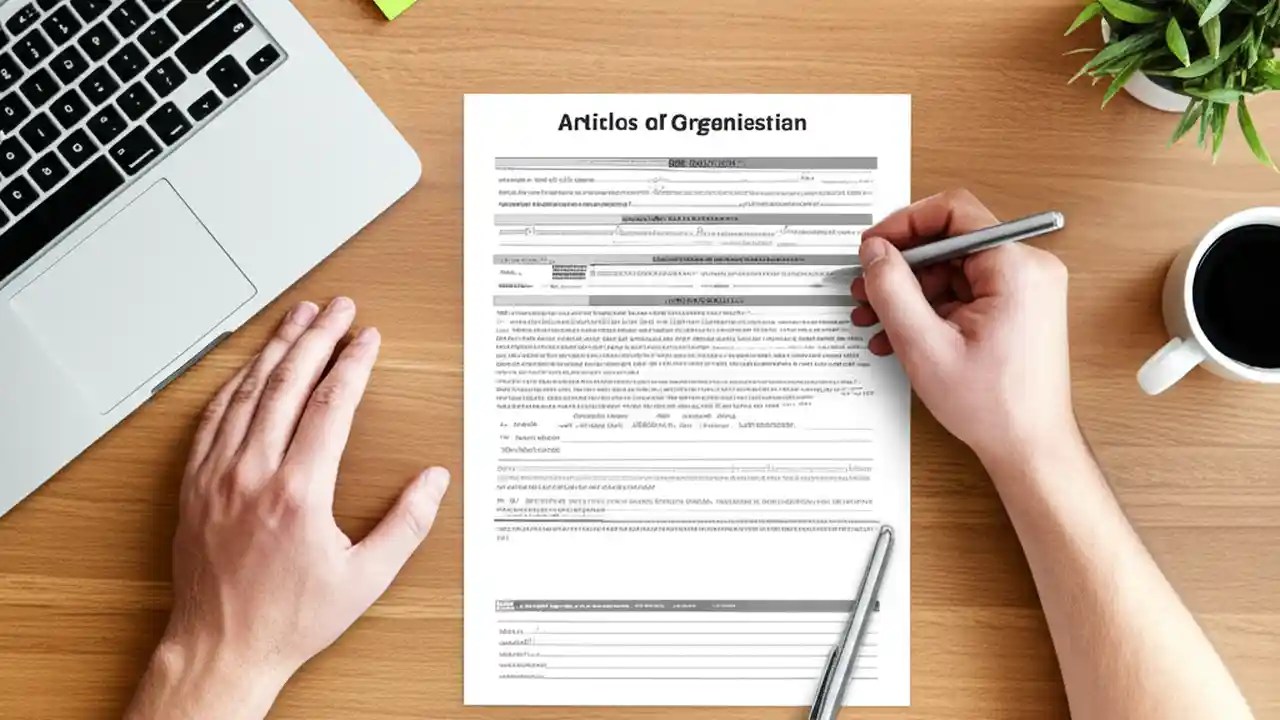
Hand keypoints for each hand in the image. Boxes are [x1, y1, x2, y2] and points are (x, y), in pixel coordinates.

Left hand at [126, 298, 450, 719]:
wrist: (222, 647)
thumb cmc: (289, 618)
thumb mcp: (366, 579)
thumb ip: (407, 525)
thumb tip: (434, 481)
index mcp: (299, 492)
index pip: (331, 404)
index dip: (353, 363)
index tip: (367, 338)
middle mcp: (253, 474)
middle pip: (287, 384)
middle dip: (316, 337)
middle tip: (337, 307)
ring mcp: (218, 475)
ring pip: (247, 392)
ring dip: (275, 349)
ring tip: (297, 317)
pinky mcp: (195, 485)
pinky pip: (213, 417)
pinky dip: (235, 383)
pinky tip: (250, 368)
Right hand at [851, 190, 1077, 467]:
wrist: (1030, 446)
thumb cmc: (994, 406)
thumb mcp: (925, 346)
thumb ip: (893, 290)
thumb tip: (874, 251)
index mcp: (1015, 268)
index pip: (954, 212)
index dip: (904, 224)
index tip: (874, 246)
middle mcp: (1029, 269)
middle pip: (950, 242)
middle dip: (901, 267)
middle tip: (866, 289)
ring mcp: (1025, 288)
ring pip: (952, 269)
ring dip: (910, 292)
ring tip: (875, 318)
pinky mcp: (1017, 306)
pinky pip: (964, 291)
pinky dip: (931, 308)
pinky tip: (901, 333)